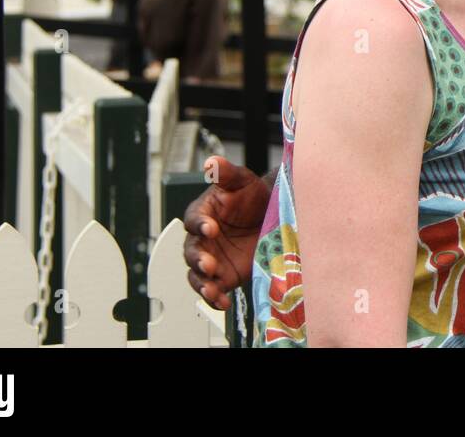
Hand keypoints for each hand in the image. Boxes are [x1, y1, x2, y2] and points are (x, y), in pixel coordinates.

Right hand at [183, 156, 273, 309]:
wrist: (272, 215)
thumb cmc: (253, 195)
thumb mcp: (242, 180)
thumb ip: (226, 173)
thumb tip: (212, 162)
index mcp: (203, 214)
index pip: (194, 220)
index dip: (200, 224)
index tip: (210, 228)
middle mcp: (203, 239)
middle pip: (191, 251)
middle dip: (198, 259)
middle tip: (209, 263)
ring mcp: (212, 259)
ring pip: (197, 275)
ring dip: (202, 283)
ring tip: (211, 289)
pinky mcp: (224, 276)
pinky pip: (213, 290)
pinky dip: (214, 298)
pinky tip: (223, 302)